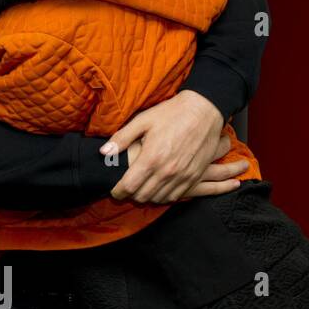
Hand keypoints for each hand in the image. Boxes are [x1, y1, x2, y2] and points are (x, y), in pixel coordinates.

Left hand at [104, 90, 244, 203]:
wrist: (205, 110)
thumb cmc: (171, 113)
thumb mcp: (142, 121)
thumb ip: (122, 138)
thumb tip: (103, 152)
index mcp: (151, 158)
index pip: (129, 186)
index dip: (118, 192)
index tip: (114, 191)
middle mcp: (167, 171)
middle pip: (143, 196)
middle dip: (131, 196)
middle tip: (126, 190)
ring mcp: (183, 175)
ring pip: (160, 198)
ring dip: (147, 197)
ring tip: (140, 190)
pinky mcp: (195, 175)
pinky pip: (177, 196)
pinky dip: (165, 196)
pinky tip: (158, 189)